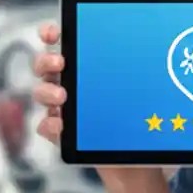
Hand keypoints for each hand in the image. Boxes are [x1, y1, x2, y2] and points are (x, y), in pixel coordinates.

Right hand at [31, 23, 158, 186]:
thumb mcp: (142, 92)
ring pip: (41, 94)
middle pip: (44, 67)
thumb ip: (139, 73)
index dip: (50, 34)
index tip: (53, 33)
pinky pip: (47, 126)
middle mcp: (70, 84)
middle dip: (45, 61)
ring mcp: (63, 110)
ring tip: (62, 97)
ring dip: (46, 92)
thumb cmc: (138, 121)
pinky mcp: (61, 134)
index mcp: (85, 67)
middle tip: (60, 63)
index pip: (61, 44)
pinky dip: (50, 124)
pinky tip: (60, 125)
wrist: (136, 159)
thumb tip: (151, 53)